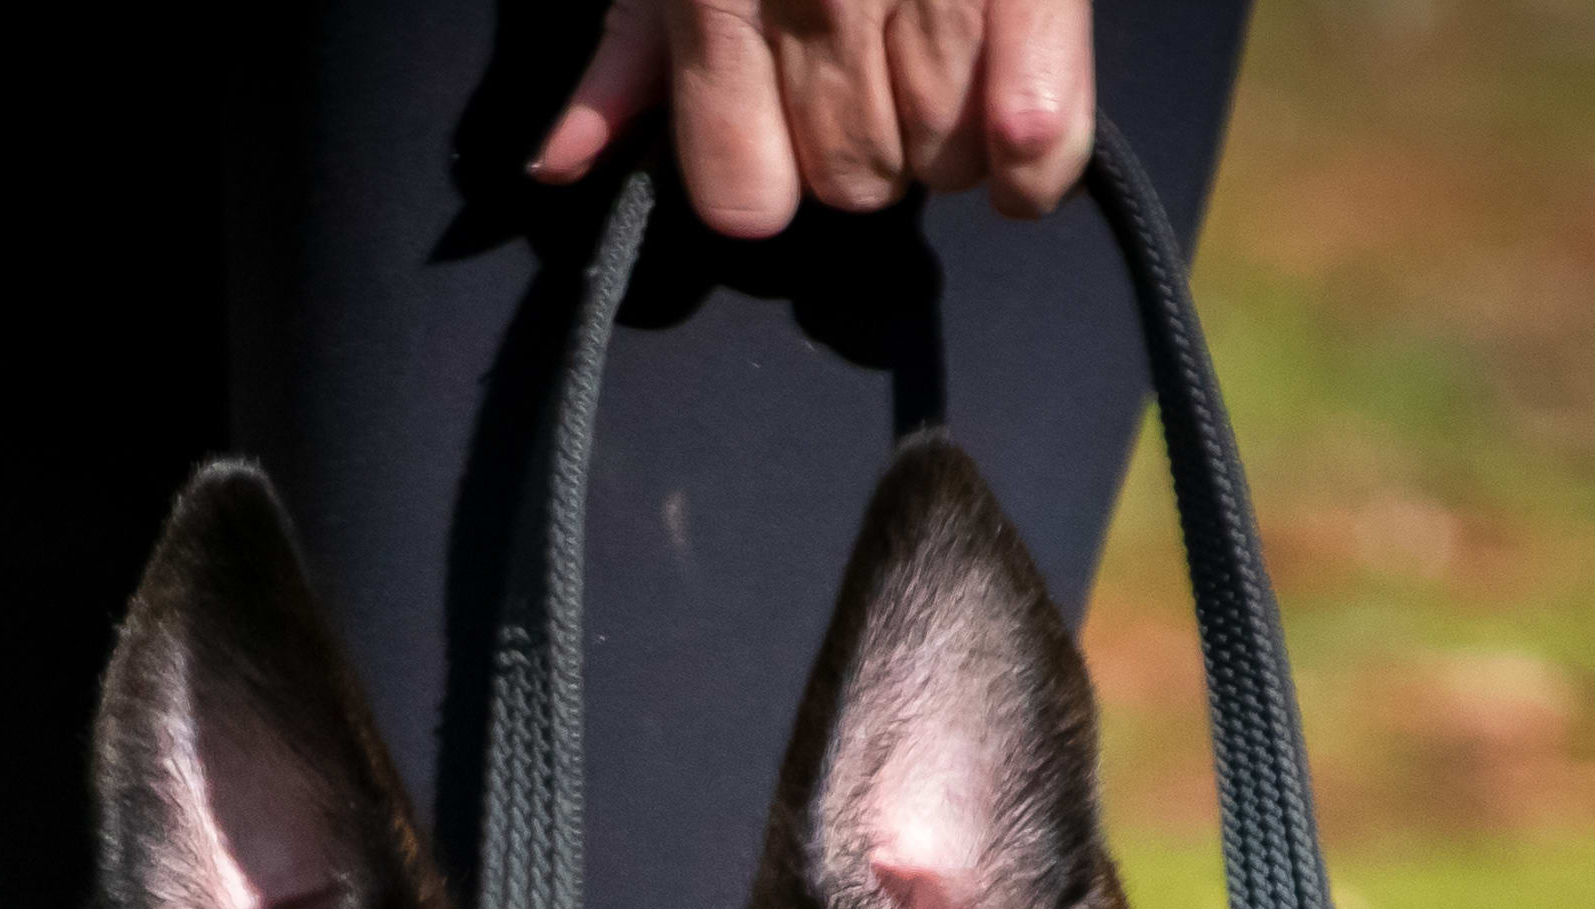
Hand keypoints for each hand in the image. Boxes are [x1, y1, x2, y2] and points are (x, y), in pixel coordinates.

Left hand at [533, 0, 1093, 238]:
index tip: (784, 133)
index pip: (746, 202)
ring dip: (949, 136)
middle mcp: (824, 1)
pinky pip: (1035, 139)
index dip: (768, 178)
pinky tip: (1019, 139)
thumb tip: (560, 164)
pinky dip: (1032, 160)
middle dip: (865, 146)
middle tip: (876, 66)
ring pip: (942, 166)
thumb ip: (629, 50)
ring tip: (945, 55)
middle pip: (856, 188)